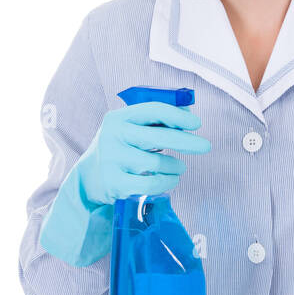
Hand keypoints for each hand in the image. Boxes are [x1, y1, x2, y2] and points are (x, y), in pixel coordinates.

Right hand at [77, 100, 211, 205]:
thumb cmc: (119, 149)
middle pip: (158, 137)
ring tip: (179, 167)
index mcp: (119, 118)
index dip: (178, 116)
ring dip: (175, 166)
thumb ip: (156, 121)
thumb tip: (188, 113)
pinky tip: (171, 179)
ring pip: (157, 163)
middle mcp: (113, 136)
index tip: (196, 123)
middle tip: (205, 146)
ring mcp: (112, 160)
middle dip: (187, 142)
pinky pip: (151, 184)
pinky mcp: (115, 183)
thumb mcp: (130, 129)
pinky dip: (168, 182)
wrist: (88, 179)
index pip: (153, 110)